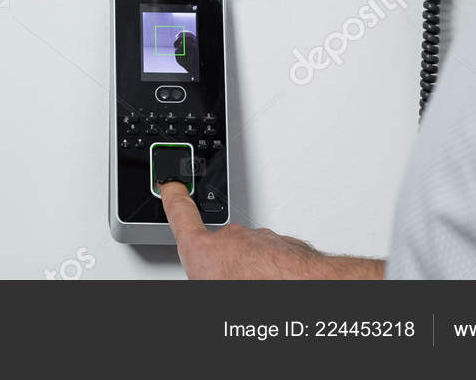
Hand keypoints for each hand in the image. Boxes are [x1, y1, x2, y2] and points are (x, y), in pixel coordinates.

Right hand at [160, 182, 384, 279]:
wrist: (304, 288)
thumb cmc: (255, 288)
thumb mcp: (208, 284)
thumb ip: (202, 274)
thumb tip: (202, 276)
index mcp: (204, 251)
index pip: (181, 214)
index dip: (174, 198)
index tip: (171, 186)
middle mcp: (234, 238)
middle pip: (223, 247)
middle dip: (227, 267)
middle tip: (232, 285)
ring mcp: (263, 240)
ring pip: (253, 257)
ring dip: (255, 274)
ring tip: (260, 289)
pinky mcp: (288, 247)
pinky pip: (278, 261)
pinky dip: (278, 274)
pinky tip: (280, 287)